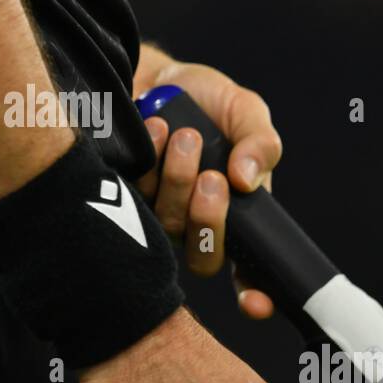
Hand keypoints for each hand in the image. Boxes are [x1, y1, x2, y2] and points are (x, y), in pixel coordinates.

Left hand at [133, 46, 281, 318]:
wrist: (159, 78)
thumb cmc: (209, 102)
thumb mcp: (247, 113)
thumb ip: (260, 144)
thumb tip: (247, 181)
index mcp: (234, 216)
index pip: (249, 273)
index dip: (254, 296)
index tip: (255, 303)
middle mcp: (195, 225)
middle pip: (202, 257)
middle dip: (208, 219)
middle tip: (211, 176)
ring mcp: (157, 216)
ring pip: (168, 225)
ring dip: (177, 180)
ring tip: (184, 136)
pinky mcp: (122, 198)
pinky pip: (133, 198)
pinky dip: (149, 163)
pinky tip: (156, 130)